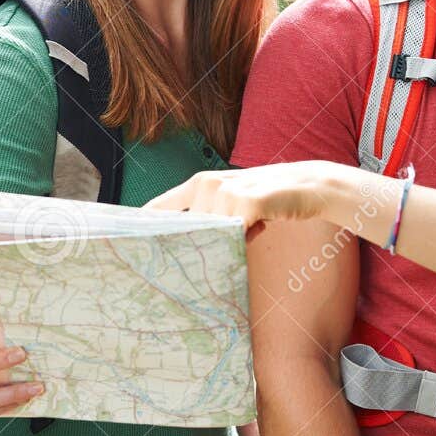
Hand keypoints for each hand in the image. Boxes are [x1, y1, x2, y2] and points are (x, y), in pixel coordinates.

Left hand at [146, 161, 349, 235]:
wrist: (307, 185)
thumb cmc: (265, 198)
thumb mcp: (231, 203)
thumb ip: (208, 219)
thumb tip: (180, 251)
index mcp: (199, 184)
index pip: (159, 207)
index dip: (143, 225)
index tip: (129, 245)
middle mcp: (207, 185)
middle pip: (187, 232)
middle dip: (196, 247)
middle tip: (222, 247)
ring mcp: (225, 193)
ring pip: (212, 238)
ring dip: (231, 242)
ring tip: (252, 225)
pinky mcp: (246, 203)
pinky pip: (235, 238)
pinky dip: (247, 239)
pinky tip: (261, 225)